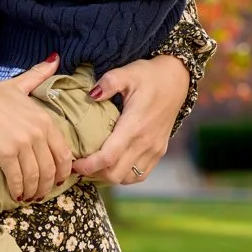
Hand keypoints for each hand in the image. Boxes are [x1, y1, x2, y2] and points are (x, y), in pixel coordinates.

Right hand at [0, 56, 72, 201]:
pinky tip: (15, 194)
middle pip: (52, 168)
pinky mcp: (5, 154)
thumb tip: (55, 58)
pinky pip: (18, 179)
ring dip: (34, 190)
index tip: (57, 179)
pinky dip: (18, 190)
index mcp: (44, 118)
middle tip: (42, 192)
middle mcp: (38, 131)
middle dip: (49, 184)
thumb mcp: (18, 84)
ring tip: (29, 196)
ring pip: (36, 176)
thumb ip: (38, 75)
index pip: (64, 151)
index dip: (63, 169)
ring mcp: (23, 143)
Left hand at [73, 54, 191, 185]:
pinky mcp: (159, 151)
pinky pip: (140, 175)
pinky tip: (114, 165)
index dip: (88, 166)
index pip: (108, 157)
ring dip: (109, 176)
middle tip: (80, 164)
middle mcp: (145, 142)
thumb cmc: (150, 76)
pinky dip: (124, 176)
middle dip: (94, 174)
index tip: (74, 164)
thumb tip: (91, 95)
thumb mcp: (128, 72)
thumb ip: (109, 82)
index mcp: (134, 126)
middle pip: (115, 174)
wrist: (177, 80)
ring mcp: (154, 149)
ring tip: (95, 165)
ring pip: (127, 178)